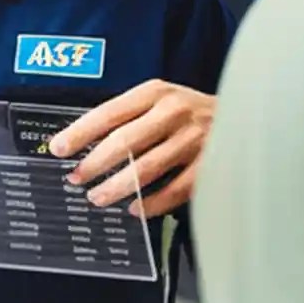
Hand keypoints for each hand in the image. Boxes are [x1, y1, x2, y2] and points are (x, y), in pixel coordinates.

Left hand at [48, 80, 214, 218]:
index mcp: (156, 93)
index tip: (58, 148)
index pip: (109, 112)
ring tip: (97, 198)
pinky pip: (174, 190)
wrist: (245, 117)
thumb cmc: (191, 112)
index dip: (80, 132)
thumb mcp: (161, 101)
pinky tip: (135, 209)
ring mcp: (194, 139)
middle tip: (76, 178)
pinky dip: (152, 203)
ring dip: (117, 186)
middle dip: (94, 163)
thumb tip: (84, 143)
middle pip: (125, 141)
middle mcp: (174, 112)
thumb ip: (130, 117)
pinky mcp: (210, 165)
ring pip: (147, 167)